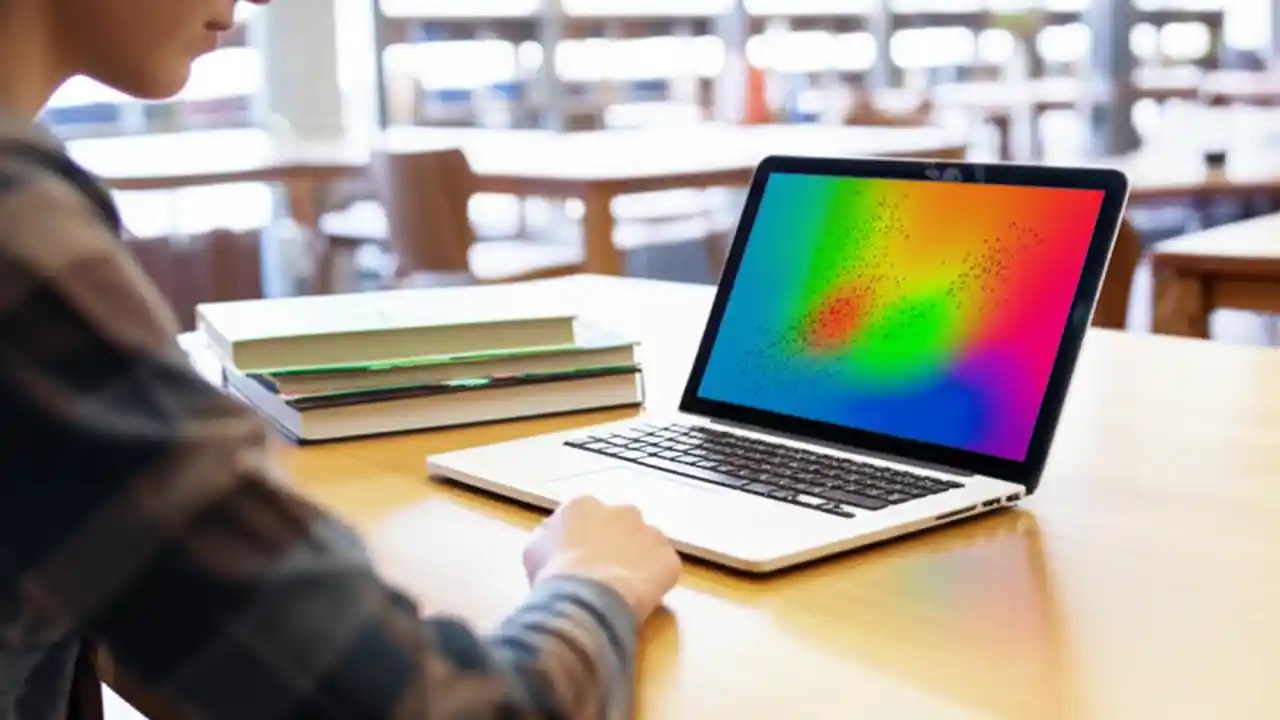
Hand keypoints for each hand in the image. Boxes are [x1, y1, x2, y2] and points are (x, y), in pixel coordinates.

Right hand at [524, 497, 680, 621]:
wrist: (584, 598)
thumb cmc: (553, 575)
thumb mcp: (534, 550)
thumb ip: (550, 535)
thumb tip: (559, 537)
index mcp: (585, 505)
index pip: (589, 517)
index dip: (586, 540)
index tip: (581, 560)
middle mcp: (621, 510)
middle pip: (621, 525)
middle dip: (616, 544)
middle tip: (604, 573)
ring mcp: (649, 532)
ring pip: (646, 544)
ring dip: (638, 560)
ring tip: (624, 588)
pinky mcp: (668, 558)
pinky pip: (663, 567)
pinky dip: (655, 581)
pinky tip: (640, 598)